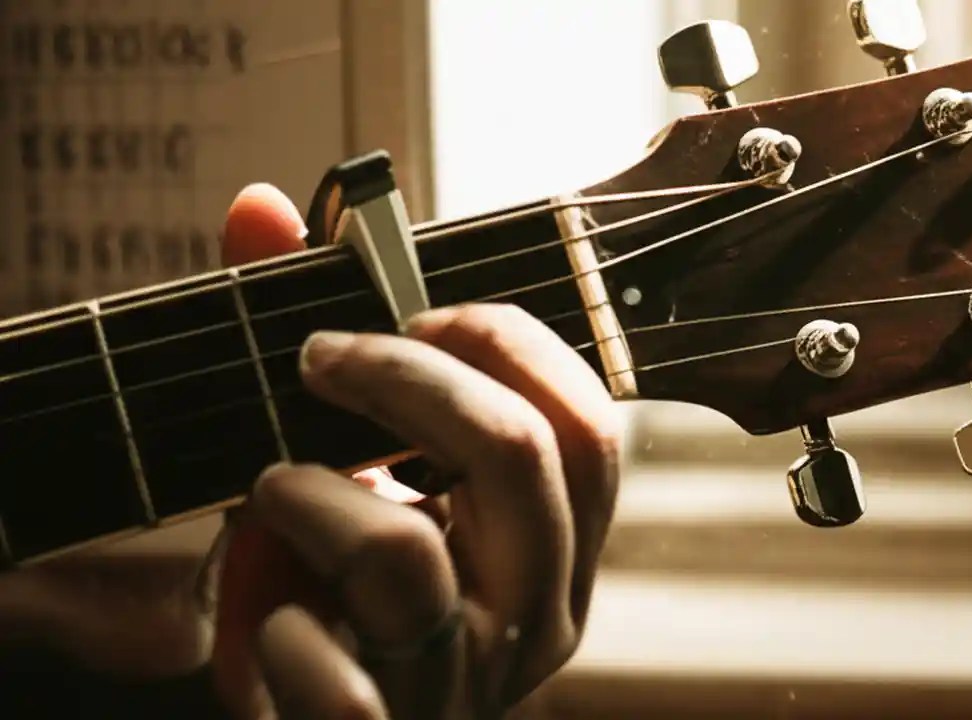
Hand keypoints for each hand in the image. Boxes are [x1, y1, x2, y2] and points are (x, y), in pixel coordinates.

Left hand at [211, 185, 621, 718]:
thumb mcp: (351, 467)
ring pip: (402, 552)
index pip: (588, 423)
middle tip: (322, 360)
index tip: (410, 313)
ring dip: (311, 496)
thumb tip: (262, 208)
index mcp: (559, 544)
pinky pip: (332, 674)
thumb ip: (319, 345)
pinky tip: (272, 630)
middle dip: (408, 377)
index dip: (501, 342)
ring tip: (274, 493)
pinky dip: (275, 628)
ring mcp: (468, 677)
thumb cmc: (339, 592)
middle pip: (518, 451)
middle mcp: (540, 611)